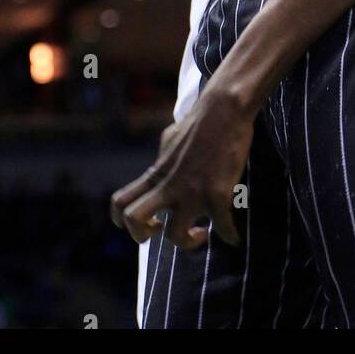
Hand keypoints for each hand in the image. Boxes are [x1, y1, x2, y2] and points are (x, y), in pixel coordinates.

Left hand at [110, 87, 253, 249]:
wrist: (224, 110)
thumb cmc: (199, 122)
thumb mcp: (169, 140)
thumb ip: (162, 159)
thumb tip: (160, 166)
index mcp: (156, 174)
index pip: (120, 202)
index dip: (121, 221)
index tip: (144, 223)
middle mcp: (168, 187)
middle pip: (134, 221)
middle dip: (142, 236)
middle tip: (161, 230)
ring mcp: (191, 193)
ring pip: (175, 236)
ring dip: (189, 242)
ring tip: (200, 231)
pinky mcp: (217, 196)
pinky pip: (222, 229)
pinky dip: (230, 236)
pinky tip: (233, 235)